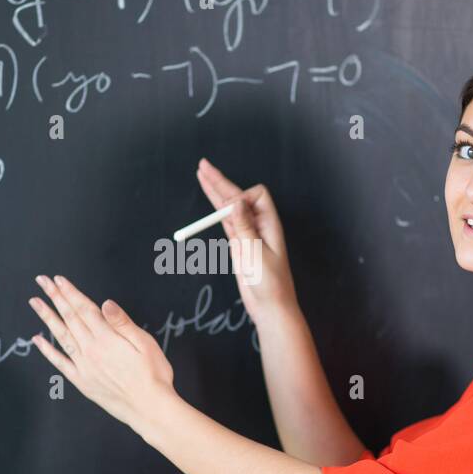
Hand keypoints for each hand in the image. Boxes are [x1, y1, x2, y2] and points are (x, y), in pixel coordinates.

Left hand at [28, 274, 175, 432]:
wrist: (149, 408)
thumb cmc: (153, 375)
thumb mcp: (145, 343)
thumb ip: (122, 323)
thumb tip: (105, 303)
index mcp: (107, 338)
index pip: (84, 309)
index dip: (70, 292)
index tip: (58, 280)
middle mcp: (91, 350)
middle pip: (70, 318)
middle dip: (55, 298)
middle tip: (42, 282)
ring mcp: (84, 366)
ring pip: (61, 336)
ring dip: (47, 318)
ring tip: (35, 303)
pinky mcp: (82, 382)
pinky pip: (60, 363)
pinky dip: (48, 351)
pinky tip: (38, 340)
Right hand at [196, 158, 297, 327]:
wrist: (270, 307)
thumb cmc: (271, 283)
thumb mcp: (256, 253)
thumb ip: (244, 227)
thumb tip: (235, 202)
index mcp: (269, 224)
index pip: (255, 196)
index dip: (240, 196)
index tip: (229, 210)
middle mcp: (259, 225)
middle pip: (238, 197)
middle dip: (220, 182)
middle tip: (202, 166)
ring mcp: (247, 234)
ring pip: (228, 208)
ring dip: (215, 192)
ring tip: (201, 174)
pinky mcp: (238, 245)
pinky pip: (225, 222)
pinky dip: (215, 210)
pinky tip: (211, 197)